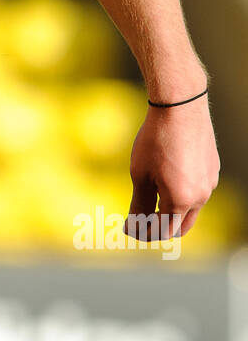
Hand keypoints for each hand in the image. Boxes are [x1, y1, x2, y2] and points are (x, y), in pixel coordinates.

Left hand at [125, 97, 219, 240]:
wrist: (180, 107)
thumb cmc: (155, 141)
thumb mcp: (140, 175)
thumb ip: (139, 205)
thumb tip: (133, 228)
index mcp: (181, 201)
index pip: (163, 232)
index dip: (144, 233)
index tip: (128, 227)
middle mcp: (200, 196)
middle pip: (180, 227)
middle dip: (160, 228)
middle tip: (140, 220)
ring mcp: (210, 183)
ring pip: (191, 209)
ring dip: (172, 211)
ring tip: (151, 200)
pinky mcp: (212, 170)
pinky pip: (198, 191)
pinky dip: (183, 195)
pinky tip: (167, 179)